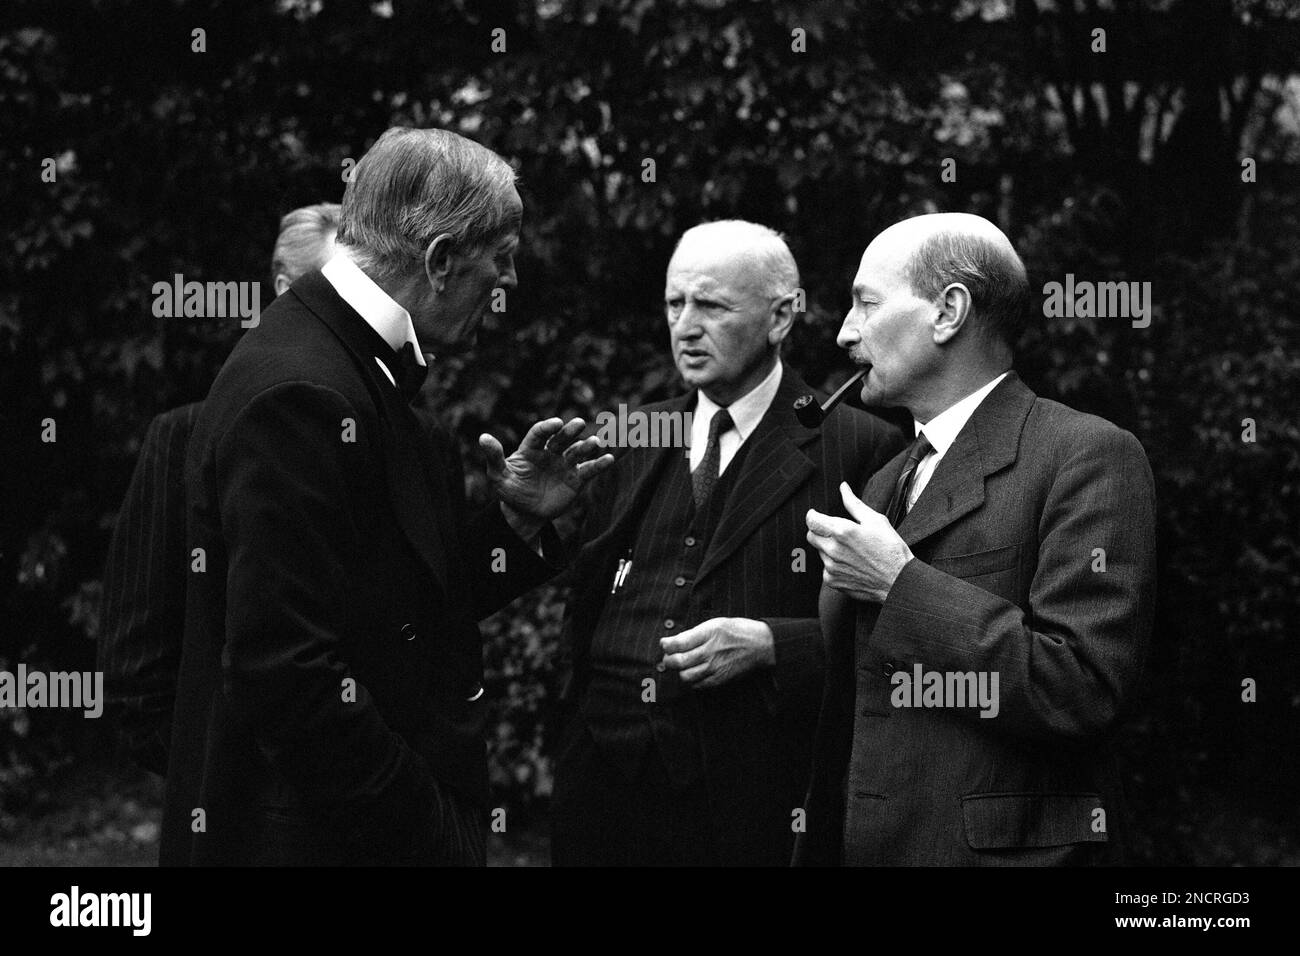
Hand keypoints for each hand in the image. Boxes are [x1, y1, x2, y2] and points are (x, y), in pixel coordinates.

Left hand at [480, 417, 613, 526]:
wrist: (526, 513)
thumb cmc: (510, 491)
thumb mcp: (498, 476)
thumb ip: (494, 457)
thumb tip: (482, 437)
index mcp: (532, 448)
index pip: (540, 433)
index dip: (548, 427)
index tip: (556, 423)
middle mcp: (551, 453)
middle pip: (562, 438)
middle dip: (570, 431)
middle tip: (579, 424)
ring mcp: (565, 465)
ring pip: (578, 452)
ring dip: (587, 446)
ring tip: (596, 442)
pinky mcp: (576, 479)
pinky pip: (589, 470)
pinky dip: (599, 464)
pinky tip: (609, 459)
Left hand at [659, 617, 774, 689]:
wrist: (761, 645)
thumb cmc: (737, 631)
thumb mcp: (715, 623)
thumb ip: (694, 633)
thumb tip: (672, 642)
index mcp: (708, 633)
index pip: (678, 643)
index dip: (666, 645)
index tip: (664, 644)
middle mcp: (710, 652)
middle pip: (678, 662)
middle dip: (668, 660)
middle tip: (668, 657)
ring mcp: (715, 668)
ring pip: (685, 676)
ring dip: (679, 671)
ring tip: (682, 665)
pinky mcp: (720, 679)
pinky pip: (697, 685)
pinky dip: (691, 680)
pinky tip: (694, 672)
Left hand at [805, 482, 913, 602]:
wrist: (899, 581)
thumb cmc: (891, 549)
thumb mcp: (876, 521)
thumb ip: (854, 503)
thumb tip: (843, 487)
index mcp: (842, 531)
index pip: (812, 521)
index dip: (812, 516)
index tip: (815, 515)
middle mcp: (833, 550)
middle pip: (811, 536)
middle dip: (819, 532)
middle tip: (837, 533)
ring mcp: (831, 567)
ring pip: (820, 552)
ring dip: (829, 549)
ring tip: (852, 551)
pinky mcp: (832, 581)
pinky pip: (826, 568)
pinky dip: (834, 565)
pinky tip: (852, 565)